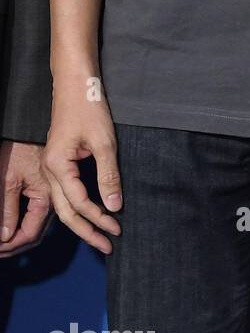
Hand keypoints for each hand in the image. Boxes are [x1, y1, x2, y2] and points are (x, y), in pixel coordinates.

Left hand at [0, 140, 53, 254]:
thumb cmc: (18, 149)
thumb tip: (5, 237)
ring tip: (2, 245)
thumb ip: (7, 210)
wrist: (28, 128)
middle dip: (15, 246)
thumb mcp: (7, 180)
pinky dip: (23, 226)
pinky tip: (12, 229)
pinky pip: (36, 215)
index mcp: (45, 197)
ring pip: (36, 226)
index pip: (30, 233)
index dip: (11, 246)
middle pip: (35, 234)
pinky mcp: (45, 189)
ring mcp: (50, 194)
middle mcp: (53, 198)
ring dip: (19, 238)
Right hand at [42, 77, 122, 253]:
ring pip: (64, 205)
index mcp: (57, 166)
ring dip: (83, 222)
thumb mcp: (104, 142)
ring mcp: (52, 168)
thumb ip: (109, 175)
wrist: (75, 86)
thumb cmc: (89, 108)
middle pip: (66, 212)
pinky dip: (79, 207)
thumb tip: (115, 206)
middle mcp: (50, 171)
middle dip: (87, 231)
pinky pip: (66, 193)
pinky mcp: (59, 164)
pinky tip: (94, 214)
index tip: (117, 230)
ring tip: (102, 236)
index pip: (78, 203)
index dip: (98, 219)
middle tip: (108, 246)